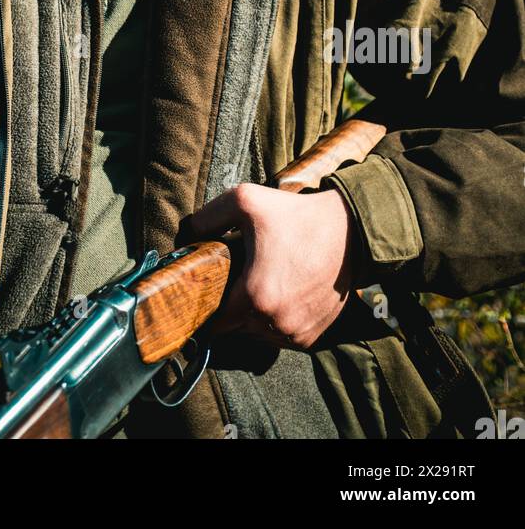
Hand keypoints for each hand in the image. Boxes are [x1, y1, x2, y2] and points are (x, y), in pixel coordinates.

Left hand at [185, 184, 363, 349]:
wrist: (350, 232)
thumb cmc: (297, 216)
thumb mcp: (246, 201)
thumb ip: (208, 216)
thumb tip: (186, 235)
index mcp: (256, 297)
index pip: (215, 320)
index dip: (208, 303)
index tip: (211, 286)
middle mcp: (276, 324)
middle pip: (235, 327)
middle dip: (232, 306)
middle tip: (238, 278)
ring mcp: (296, 335)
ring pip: (258, 335)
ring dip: (254, 316)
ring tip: (261, 283)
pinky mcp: (312, 338)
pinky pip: (281, 338)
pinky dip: (276, 322)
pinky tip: (281, 293)